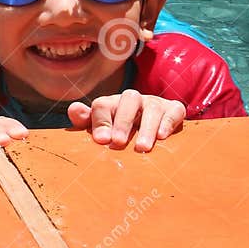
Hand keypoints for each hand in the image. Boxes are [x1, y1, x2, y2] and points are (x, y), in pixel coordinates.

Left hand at [68, 89, 184, 151]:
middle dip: (122, 121)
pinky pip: (174, 111)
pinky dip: (168, 122)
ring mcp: (154, 103)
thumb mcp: (103, 126)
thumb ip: (86, 120)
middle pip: (128, 100)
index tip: (101, 140)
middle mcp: (133, 100)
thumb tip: (74, 110)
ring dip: (147, 127)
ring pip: (151, 108)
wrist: (156, 126)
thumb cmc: (122, 129)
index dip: (100, 121)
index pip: (102, 104)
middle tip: (118, 142)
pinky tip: (163, 136)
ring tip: (142, 147)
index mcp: (112, 103)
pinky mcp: (174, 109)